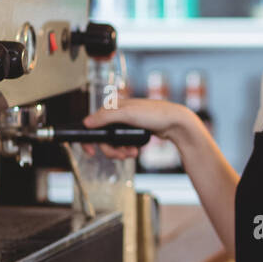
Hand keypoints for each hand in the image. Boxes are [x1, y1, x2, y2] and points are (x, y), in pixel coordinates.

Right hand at [80, 97, 197, 159]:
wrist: (176, 122)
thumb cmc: (155, 114)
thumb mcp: (128, 114)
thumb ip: (106, 117)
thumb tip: (87, 123)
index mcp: (112, 106)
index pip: (92, 123)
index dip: (89, 139)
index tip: (91, 151)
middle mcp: (117, 114)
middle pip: (103, 137)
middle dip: (110, 149)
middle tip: (120, 155)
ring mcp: (125, 123)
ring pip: (113, 143)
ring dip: (119, 151)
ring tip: (131, 153)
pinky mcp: (132, 131)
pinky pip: (122, 144)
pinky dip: (126, 150)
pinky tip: (135, 150)